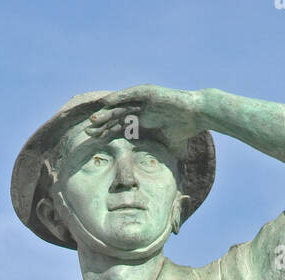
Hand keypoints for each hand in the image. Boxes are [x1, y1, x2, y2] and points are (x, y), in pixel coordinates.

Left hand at [85, 86, 206, 150]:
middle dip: (101, 125)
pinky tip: (106, 103)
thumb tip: (162, 181)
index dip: (106, 135)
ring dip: (106, 112)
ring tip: (93, 119)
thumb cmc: (184, 130)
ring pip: (120, 106)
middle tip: (87, 131)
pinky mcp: (148, 92)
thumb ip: (160, 159)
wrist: (198, 114)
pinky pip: (130, 95)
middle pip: (115, 117)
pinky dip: (118, 98)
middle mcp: (139, 110)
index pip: (119, 129)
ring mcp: (143, 100)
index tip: (93, 143)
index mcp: (141, 122)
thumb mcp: (167, 149)